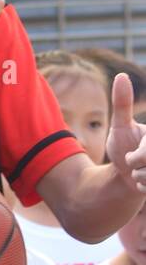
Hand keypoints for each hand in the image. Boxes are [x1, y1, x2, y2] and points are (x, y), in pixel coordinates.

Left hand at [105, 73, 145, 194]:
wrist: (124, 175)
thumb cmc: (123, 147)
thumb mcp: (120, 125)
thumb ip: (122, 103)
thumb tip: (121, 75)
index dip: (136, 156)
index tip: (134, 153)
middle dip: (135, 166)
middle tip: (133, 161)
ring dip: (139, 179)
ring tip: (140, 171)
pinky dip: (142, 188)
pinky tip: (143, 182)